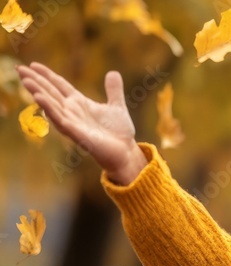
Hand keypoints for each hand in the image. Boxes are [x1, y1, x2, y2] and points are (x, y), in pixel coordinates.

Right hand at [17, 62, 146, 184]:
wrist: (125, 152)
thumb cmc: (118, 132)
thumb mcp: (117, 106)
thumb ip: (113, 90)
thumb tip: (113, 72)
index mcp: (79, 103)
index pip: (59, 85)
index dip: (47, 75)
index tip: (33, 64)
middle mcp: (72, 111)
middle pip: (50, 92)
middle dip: (35, 80)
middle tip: (19, 68)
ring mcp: (72, 122)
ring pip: (51, 104)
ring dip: (38, 92)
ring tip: (26, 80)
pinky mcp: (76, 133)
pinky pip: (60, 119)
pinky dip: (49, 109)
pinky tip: (39, 98)